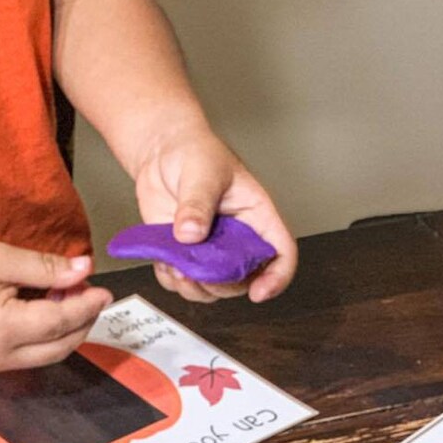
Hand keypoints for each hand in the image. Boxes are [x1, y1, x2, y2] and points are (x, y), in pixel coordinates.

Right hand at [0, 239, 111, 368]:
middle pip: (59, 347)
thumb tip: (83, 270)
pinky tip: (44, 309)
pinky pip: (27, 355)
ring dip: (64, 330)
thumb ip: (46, 268)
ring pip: (45, 356)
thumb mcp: (0, 258)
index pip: (60, 322)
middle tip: (89, 292)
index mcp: (1, 329)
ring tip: (66, 296)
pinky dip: (44, 337)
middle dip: (81, 321)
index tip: (103, 289)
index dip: (86, 305)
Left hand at [133, 124, 296, 303]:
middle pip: (243, 279)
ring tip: (177, 268)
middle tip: (198, 272)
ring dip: (195, 288)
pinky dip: (171, 280)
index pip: (281, 251)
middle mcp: (236, 238)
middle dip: (222, 285)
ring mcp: (209, 248)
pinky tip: (164, 261)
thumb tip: (190, 234)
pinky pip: (180, 280)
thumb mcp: (202, 172)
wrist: (161, 150)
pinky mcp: (182, 252)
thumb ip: (197, 204)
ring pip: (212, 287)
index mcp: (256, 216)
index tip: (260, 292)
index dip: (277, 276)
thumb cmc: (195, 152)